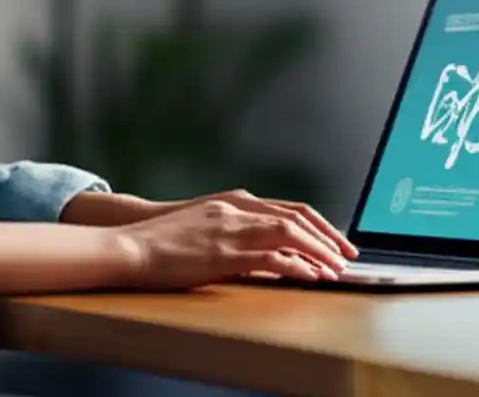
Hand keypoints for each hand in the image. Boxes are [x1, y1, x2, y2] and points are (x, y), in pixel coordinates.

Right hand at [117, 198, 351, 288]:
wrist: (129, 244)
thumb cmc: (165, 241)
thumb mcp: (210, 229)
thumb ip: (242, 237)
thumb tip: (274, 258)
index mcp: (237, 202)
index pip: (292, 209)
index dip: (320, 225)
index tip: (339, 241)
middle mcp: (239, 210)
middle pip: (298, 218)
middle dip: (329, 237)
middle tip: (349, 255)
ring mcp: (231, 229)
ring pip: (290, 233)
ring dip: (318, 251)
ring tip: (336, 268)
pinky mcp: (222, 252)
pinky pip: (269, 256)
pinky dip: (295, 265)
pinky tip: (310, 276)